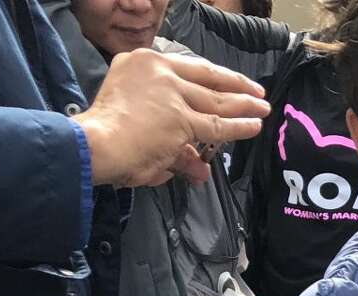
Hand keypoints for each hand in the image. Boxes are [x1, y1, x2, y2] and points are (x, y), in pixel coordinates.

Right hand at [76, 49, 268, 188]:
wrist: (95, 144)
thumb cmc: (107, 137)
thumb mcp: (138, 125)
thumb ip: (174, 143)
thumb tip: (200, 170)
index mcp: (141, 62)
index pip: (186, 66)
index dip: (212, 75)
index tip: (229, 80)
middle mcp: (157, 70)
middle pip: (206, 77)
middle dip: (235, 85)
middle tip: (255, 91)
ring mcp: (171, 92)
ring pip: (215, 100)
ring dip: (243, 104)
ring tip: (263, 108)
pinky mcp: (181, 117)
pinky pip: (216, 125)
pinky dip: (239, 126)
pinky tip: (254, 125)